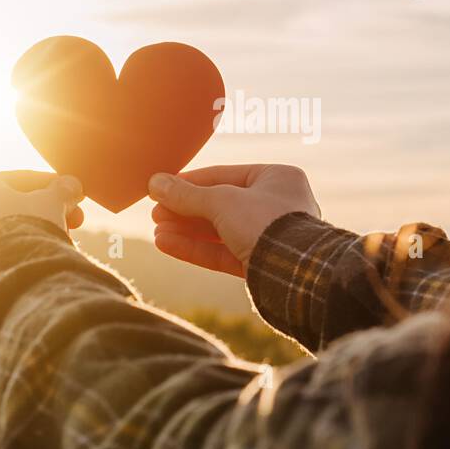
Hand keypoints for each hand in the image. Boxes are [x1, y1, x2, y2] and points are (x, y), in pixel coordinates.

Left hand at [0, 171, 84, 252]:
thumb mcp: (52, 201)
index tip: (74, 193)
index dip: (54, 185)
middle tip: (75, 220)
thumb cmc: (28, 228)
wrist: (10, 275)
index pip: (21, 179)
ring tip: (64, 239)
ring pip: (7, 230)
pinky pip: (0, 252)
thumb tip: (72, 185)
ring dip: (37, 231)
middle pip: (14, 205)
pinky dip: (22, 250)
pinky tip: (45, 256)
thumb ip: (62, 189)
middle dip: (47, 211)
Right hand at [148, 164, 319, 276]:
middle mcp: (277, 205)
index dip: (190, 182)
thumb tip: (155, 183)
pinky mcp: (261, 264)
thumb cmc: (266, 224)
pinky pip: (224, 253)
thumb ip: (187, 194)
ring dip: (187, 231)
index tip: (161, 188)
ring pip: (220, 231)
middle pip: (220, 205)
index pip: (225, 175)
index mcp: (277, 178)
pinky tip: (167, 244)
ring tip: (157, 232)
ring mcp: (270, 237)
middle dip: (186, 211)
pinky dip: (197, 249)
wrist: (294, 273)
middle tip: (155, 213)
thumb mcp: (222, 202)